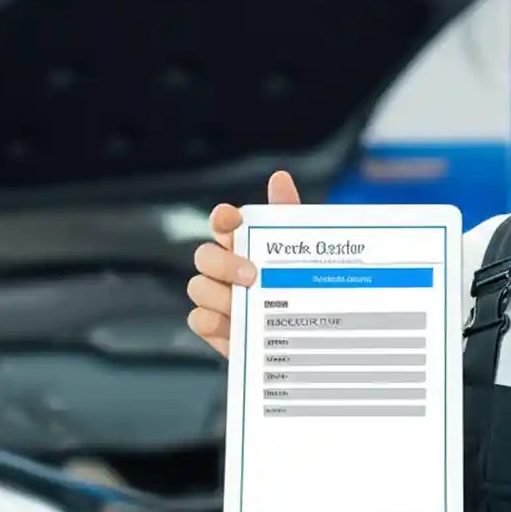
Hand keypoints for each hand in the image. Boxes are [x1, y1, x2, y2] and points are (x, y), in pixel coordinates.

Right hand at [186, 170, 300, 356]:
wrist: (313, 334)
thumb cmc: (302, 285)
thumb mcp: (303, 250)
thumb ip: (289, 216)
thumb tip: (279, 178)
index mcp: (244, 243)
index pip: (222, 221)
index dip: (222, 218)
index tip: (232, 220)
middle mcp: (225, 268)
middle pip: (203, 256)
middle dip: (223, 263)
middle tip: (252, 275)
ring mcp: (218, 298)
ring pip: (197, 287)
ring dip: (217, 294)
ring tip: (244, 304)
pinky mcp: (216, 328)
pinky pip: (197, 319)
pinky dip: (210, 321)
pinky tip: (231, 325)